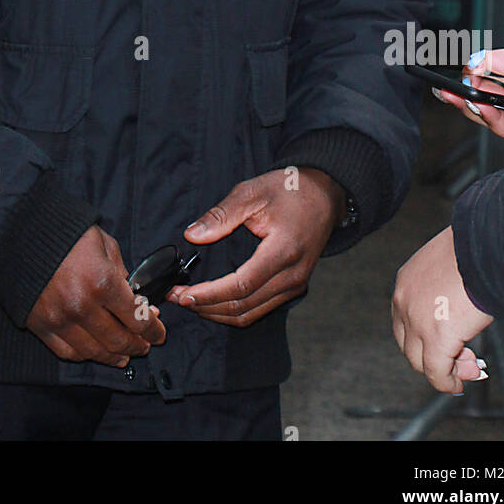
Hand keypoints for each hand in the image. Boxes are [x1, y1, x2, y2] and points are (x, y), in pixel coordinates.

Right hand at [25, 225, 165, 366]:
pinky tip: (95, 352)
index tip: (159, 333)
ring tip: (124, 356)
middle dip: (137, 346)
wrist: (21, 233)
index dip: (153, 329)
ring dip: (114, 357)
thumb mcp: (103, 243)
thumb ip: (121, 271)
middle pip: (119, 340)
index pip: (137, 317)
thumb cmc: (66, 233)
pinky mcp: (41, 326)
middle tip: (145, 345)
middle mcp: (83, 306)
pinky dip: (85, 356)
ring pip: (95, 352)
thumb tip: (133, 295)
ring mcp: (60, 319)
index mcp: (103, 281)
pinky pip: (68, 352)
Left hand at [164, 167, 345, 325]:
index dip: (209, 294)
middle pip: (244, 306)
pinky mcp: (294, 287)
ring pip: (251, 314)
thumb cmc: (290, 189)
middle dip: (206, 306)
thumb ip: (222, 214)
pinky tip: (214, 301)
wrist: (325, 194)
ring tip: (191, 302)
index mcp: (283, 251)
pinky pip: (260, 309)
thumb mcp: (253, 191)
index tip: (183, 293)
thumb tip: (193, 235)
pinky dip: (234, 310)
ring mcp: (295, 285)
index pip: (241, 285)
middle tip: (177, 298)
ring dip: (218, 313)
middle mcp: (292, 275)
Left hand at [392, 225, 492, 392]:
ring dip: (446, 370)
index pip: (405, 320)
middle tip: (461, 361)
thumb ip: (443, 286)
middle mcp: (404, 302)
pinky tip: (459, 382)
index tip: (445, 344)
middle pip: (409, 344)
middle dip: (436, 357)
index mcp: (406, 281)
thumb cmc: (473, 250)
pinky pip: (437, 373)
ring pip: (422, 361)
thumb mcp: (446, 264)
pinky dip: (447, 382)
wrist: (483, 248)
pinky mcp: (437, 338)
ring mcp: (417, 321)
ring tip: (467, 370)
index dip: (425, 338)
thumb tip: (458, 302)